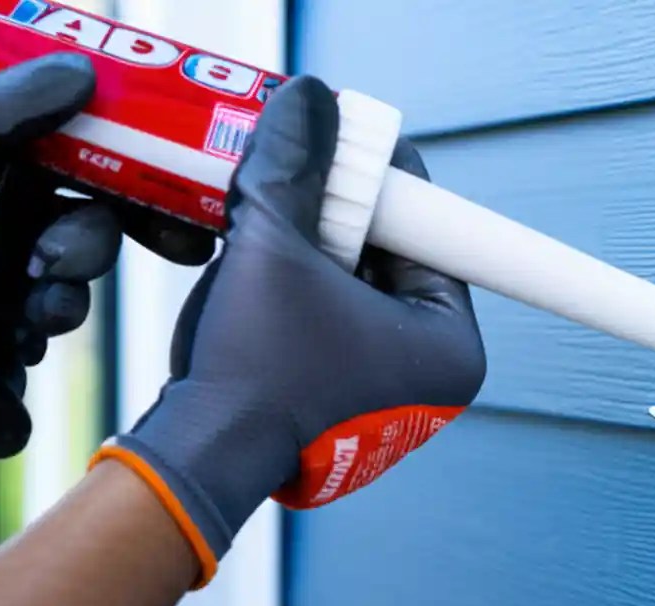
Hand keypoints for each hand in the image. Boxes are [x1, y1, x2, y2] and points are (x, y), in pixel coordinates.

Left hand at [0, 53, 217, 368]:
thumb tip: (79, 71)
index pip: (69, 152)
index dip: (130, 171)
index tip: (176, 199)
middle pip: (84, 220)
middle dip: (93, 244)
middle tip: (60, 263)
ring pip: (71, 283)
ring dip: (69, 297)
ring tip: (36, 311)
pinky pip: (41, 334)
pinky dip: (41, 336)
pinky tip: (15, 340)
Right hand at [94, 77, 486, 586]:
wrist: (203, 456)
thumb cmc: (255, 371)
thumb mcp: (275, 247)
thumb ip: (294, 167)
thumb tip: (308, 100)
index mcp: (451, 345)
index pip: (432, 233)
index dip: (387, 181)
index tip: (349, 145)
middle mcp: (435, 372)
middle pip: (398, 258)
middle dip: (348, 213)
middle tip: (309, 171)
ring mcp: (394, 390)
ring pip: (364, 286)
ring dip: (321, 246)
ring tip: (280, 213)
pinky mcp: (351, 397)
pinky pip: (341, 319)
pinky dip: (310, 285)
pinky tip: (270, 259)